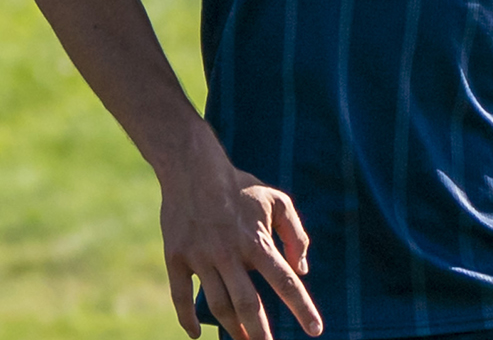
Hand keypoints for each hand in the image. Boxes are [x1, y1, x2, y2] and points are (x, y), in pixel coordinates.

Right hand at [158, 133, 322, 339]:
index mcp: (256, 240)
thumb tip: (303, 269)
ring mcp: (200, 257)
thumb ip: (296, 235)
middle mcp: (229, 253)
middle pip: (248, 304)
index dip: (302, 308)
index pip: (285, 281)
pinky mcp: (176, 257)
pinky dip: (186, 319)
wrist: (192, 168)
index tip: (315, 330)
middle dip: (260, 333)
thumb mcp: (277, 201)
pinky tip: (197, 335)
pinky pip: (180, 296)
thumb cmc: (240, 187)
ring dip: (232, 329)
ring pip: (217, 305)